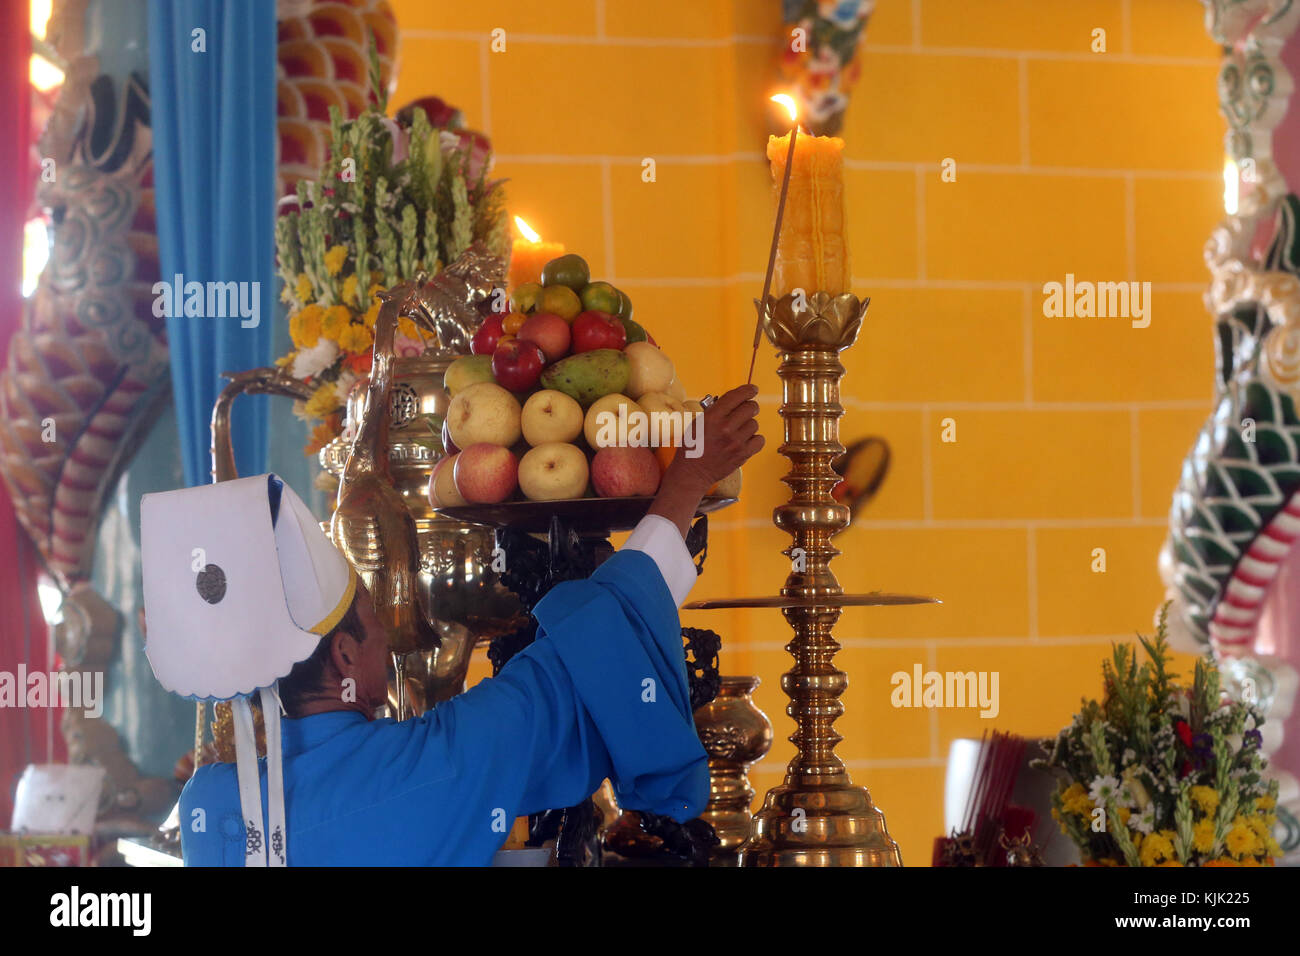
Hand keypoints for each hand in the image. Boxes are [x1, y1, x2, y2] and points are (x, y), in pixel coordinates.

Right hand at [649, 385, 764, 537]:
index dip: (748, 390)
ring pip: (755, 424)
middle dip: (750, 407)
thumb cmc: (692, 447)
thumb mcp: (698, 423)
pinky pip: (759, 440)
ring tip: (738, 431)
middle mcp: (726, 428)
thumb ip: (716, 411)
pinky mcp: (742, 455)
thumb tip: (735, 400)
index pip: (736, 396)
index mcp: (712, 417)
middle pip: (751, 408)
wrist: (692, 473)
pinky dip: (754, 439)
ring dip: (749, 425)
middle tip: (746, 410)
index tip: (753, 389)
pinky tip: (745, 441)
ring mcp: (736, 442)